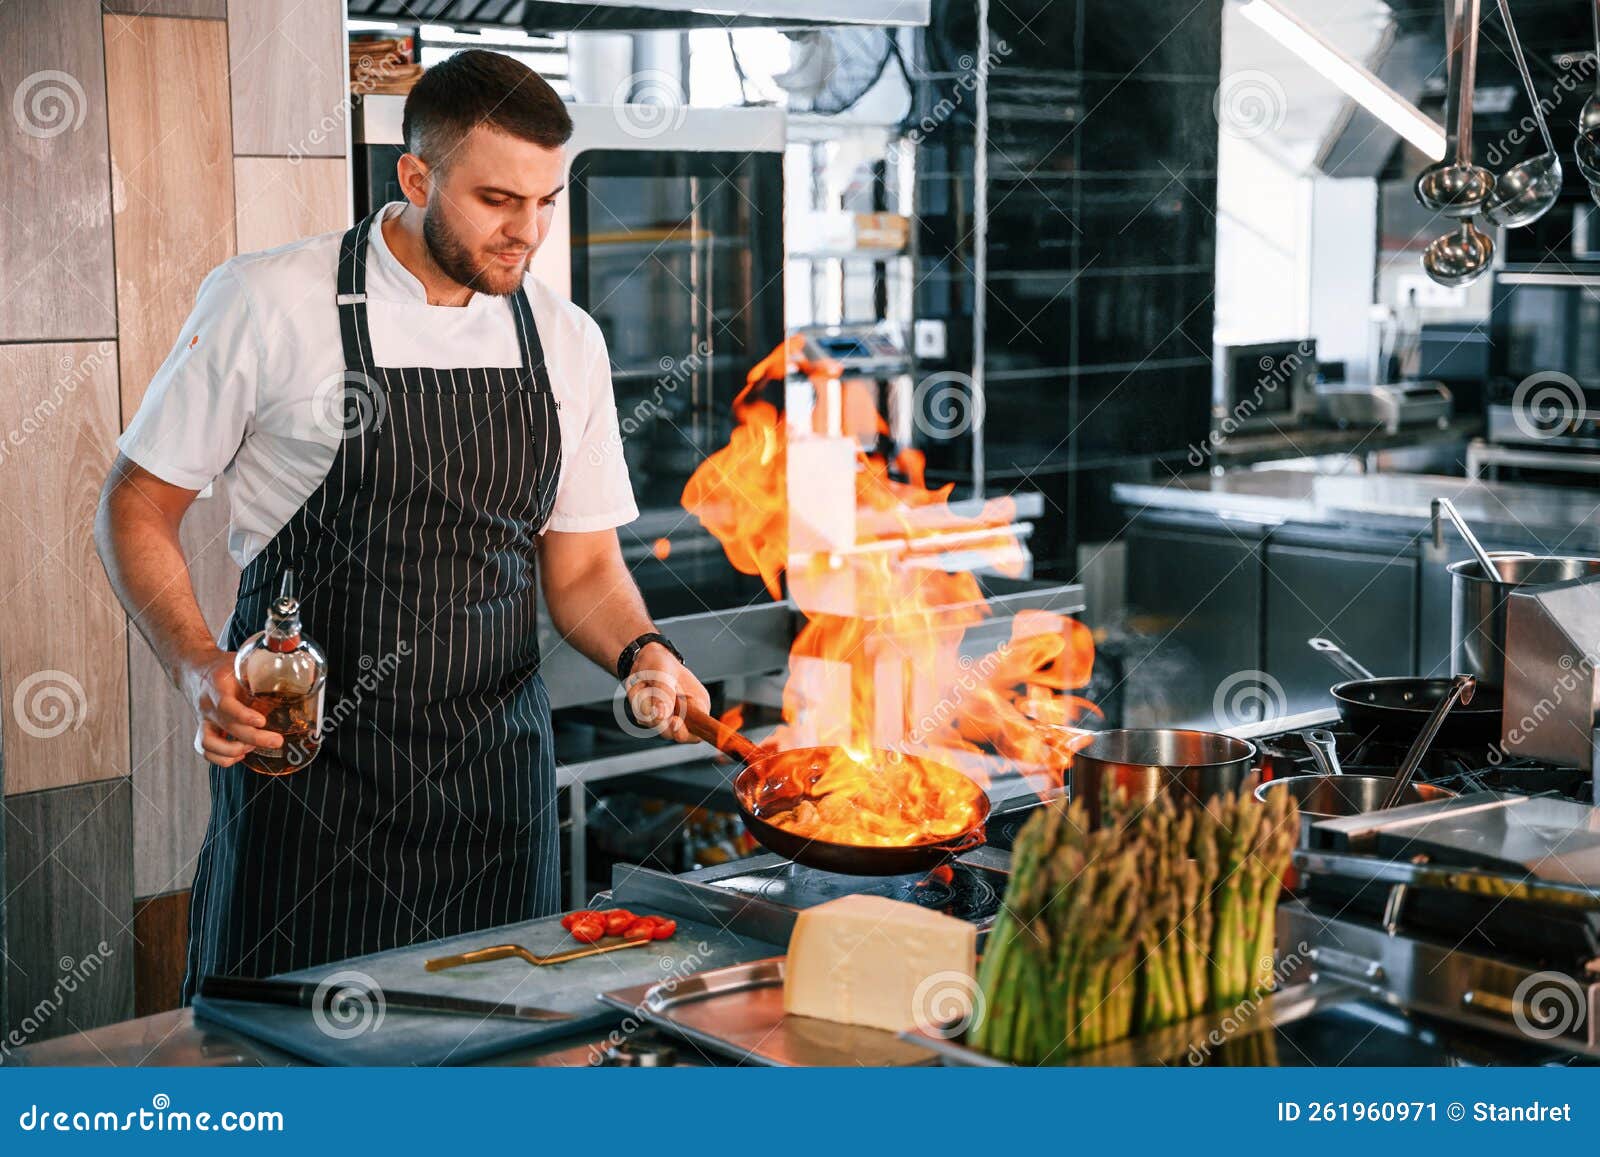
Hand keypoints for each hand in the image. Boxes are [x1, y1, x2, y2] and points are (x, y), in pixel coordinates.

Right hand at [181, 651, 283, 767]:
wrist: (194, 668)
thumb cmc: (224, 667)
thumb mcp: (242, 662)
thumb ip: (263, 671)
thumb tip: (299, 677)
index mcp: (218, 686)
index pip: (226, 705)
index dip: (243, 716)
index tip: (262, 721)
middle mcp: (208, 705)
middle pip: (226, 726)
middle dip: (253, 738)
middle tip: (276, 740)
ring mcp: (203, 719)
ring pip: (208, 744)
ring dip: (233, 751)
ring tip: (252, 747)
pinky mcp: (203, 729)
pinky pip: (205, 750)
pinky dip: (222, 758)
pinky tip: (241, 754)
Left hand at [623, 642, 708, 743]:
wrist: (645, 659)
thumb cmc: (659, 662)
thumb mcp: (662, 673)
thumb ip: (663, 695)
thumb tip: (661, 716)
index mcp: (698, 703)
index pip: (699, 730)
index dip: (686, 731)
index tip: (674, 720)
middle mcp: (687, 714)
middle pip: (673, 733)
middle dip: (657, 716)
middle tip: (648, 693)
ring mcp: (671, 717)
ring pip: (655, 726)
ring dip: (644, 706)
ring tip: (644, 685)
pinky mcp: (657, 718)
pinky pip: (644, 721)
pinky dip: (638, 705)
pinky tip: (641, 690)